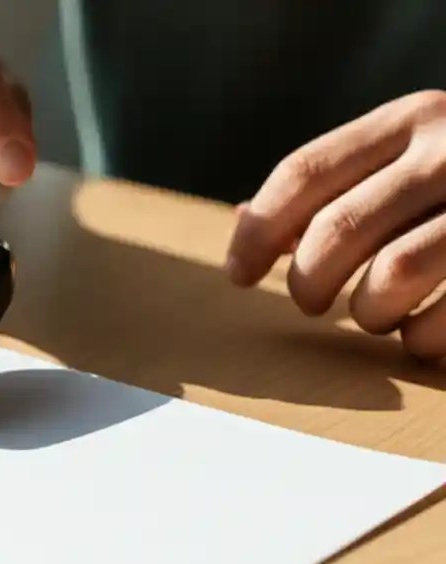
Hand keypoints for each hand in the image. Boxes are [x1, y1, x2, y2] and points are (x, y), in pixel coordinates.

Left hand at [227, 90, 445, 360]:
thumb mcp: (412, 158)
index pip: (305, 173)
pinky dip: (420, 343)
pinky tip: (423, 336)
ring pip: (390, 280)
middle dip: (308, 283)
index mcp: (413, 120)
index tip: (237, 275)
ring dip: (367, 315)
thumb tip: (242, 223)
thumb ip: (338, 186)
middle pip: (336, 231)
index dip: (259, 232)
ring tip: (375, 316)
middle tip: (312, 302)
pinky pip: (442, 324)